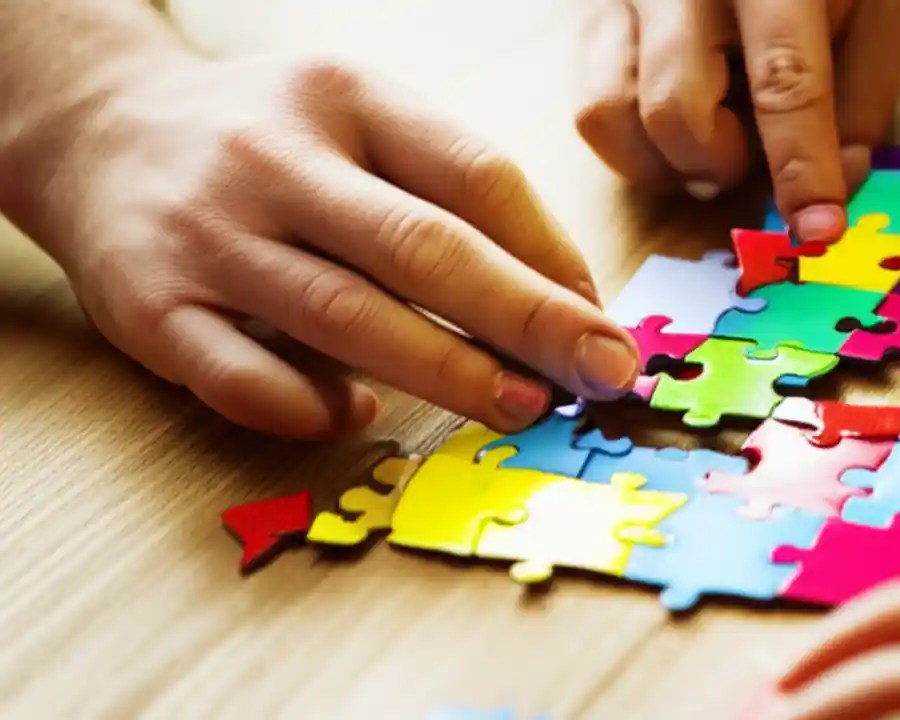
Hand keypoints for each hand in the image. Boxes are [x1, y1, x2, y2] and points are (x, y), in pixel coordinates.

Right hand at [1, 54, 638, 437]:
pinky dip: (310, 408)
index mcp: (347, 99)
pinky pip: (242, 378)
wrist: (101, 132)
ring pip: (344, 316)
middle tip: (599, 376)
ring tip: (521, 406)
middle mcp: (277, 160)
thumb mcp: (360, 120)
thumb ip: (445, 193)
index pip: (475, 176)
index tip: (601, 321)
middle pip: (422, 248)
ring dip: (447, 372)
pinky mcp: (152, 308)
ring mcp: (210, 234)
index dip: (551, 256)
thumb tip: (558, 299)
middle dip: (527, 320)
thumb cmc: (271, 141)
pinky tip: (356, 416)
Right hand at [574, 0, 899, 242]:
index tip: (817, 229)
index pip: (784, 83)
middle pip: (676, 112)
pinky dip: (633, 148)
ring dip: (666, 163)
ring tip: (706, 144)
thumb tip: (842, 178)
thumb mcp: (871, 18)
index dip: (801, 167)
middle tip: (743, 155)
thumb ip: (865, 98)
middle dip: (716, 162)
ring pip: (611, 115)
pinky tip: (671, 130)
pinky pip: (590, 110)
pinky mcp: (591, 20)